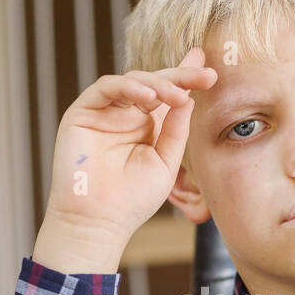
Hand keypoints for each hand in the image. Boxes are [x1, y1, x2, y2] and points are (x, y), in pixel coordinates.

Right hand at [37, 47, 217, 267]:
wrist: (98, 222)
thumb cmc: (132, 200)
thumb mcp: (165, 163)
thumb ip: (176, 130)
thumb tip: (188, 97)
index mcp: (147, 126)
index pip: (168, 95)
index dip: (187, 79)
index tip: (212, 72)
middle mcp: (126, 115)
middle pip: (154, 83)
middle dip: (181, 76)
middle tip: (206, 76)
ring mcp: (104, 112)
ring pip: (133, 81)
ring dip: (158, 83)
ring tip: (178, 94)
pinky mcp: (82, 112)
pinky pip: (106, 88)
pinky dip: (129, 88)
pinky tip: (149, 98)